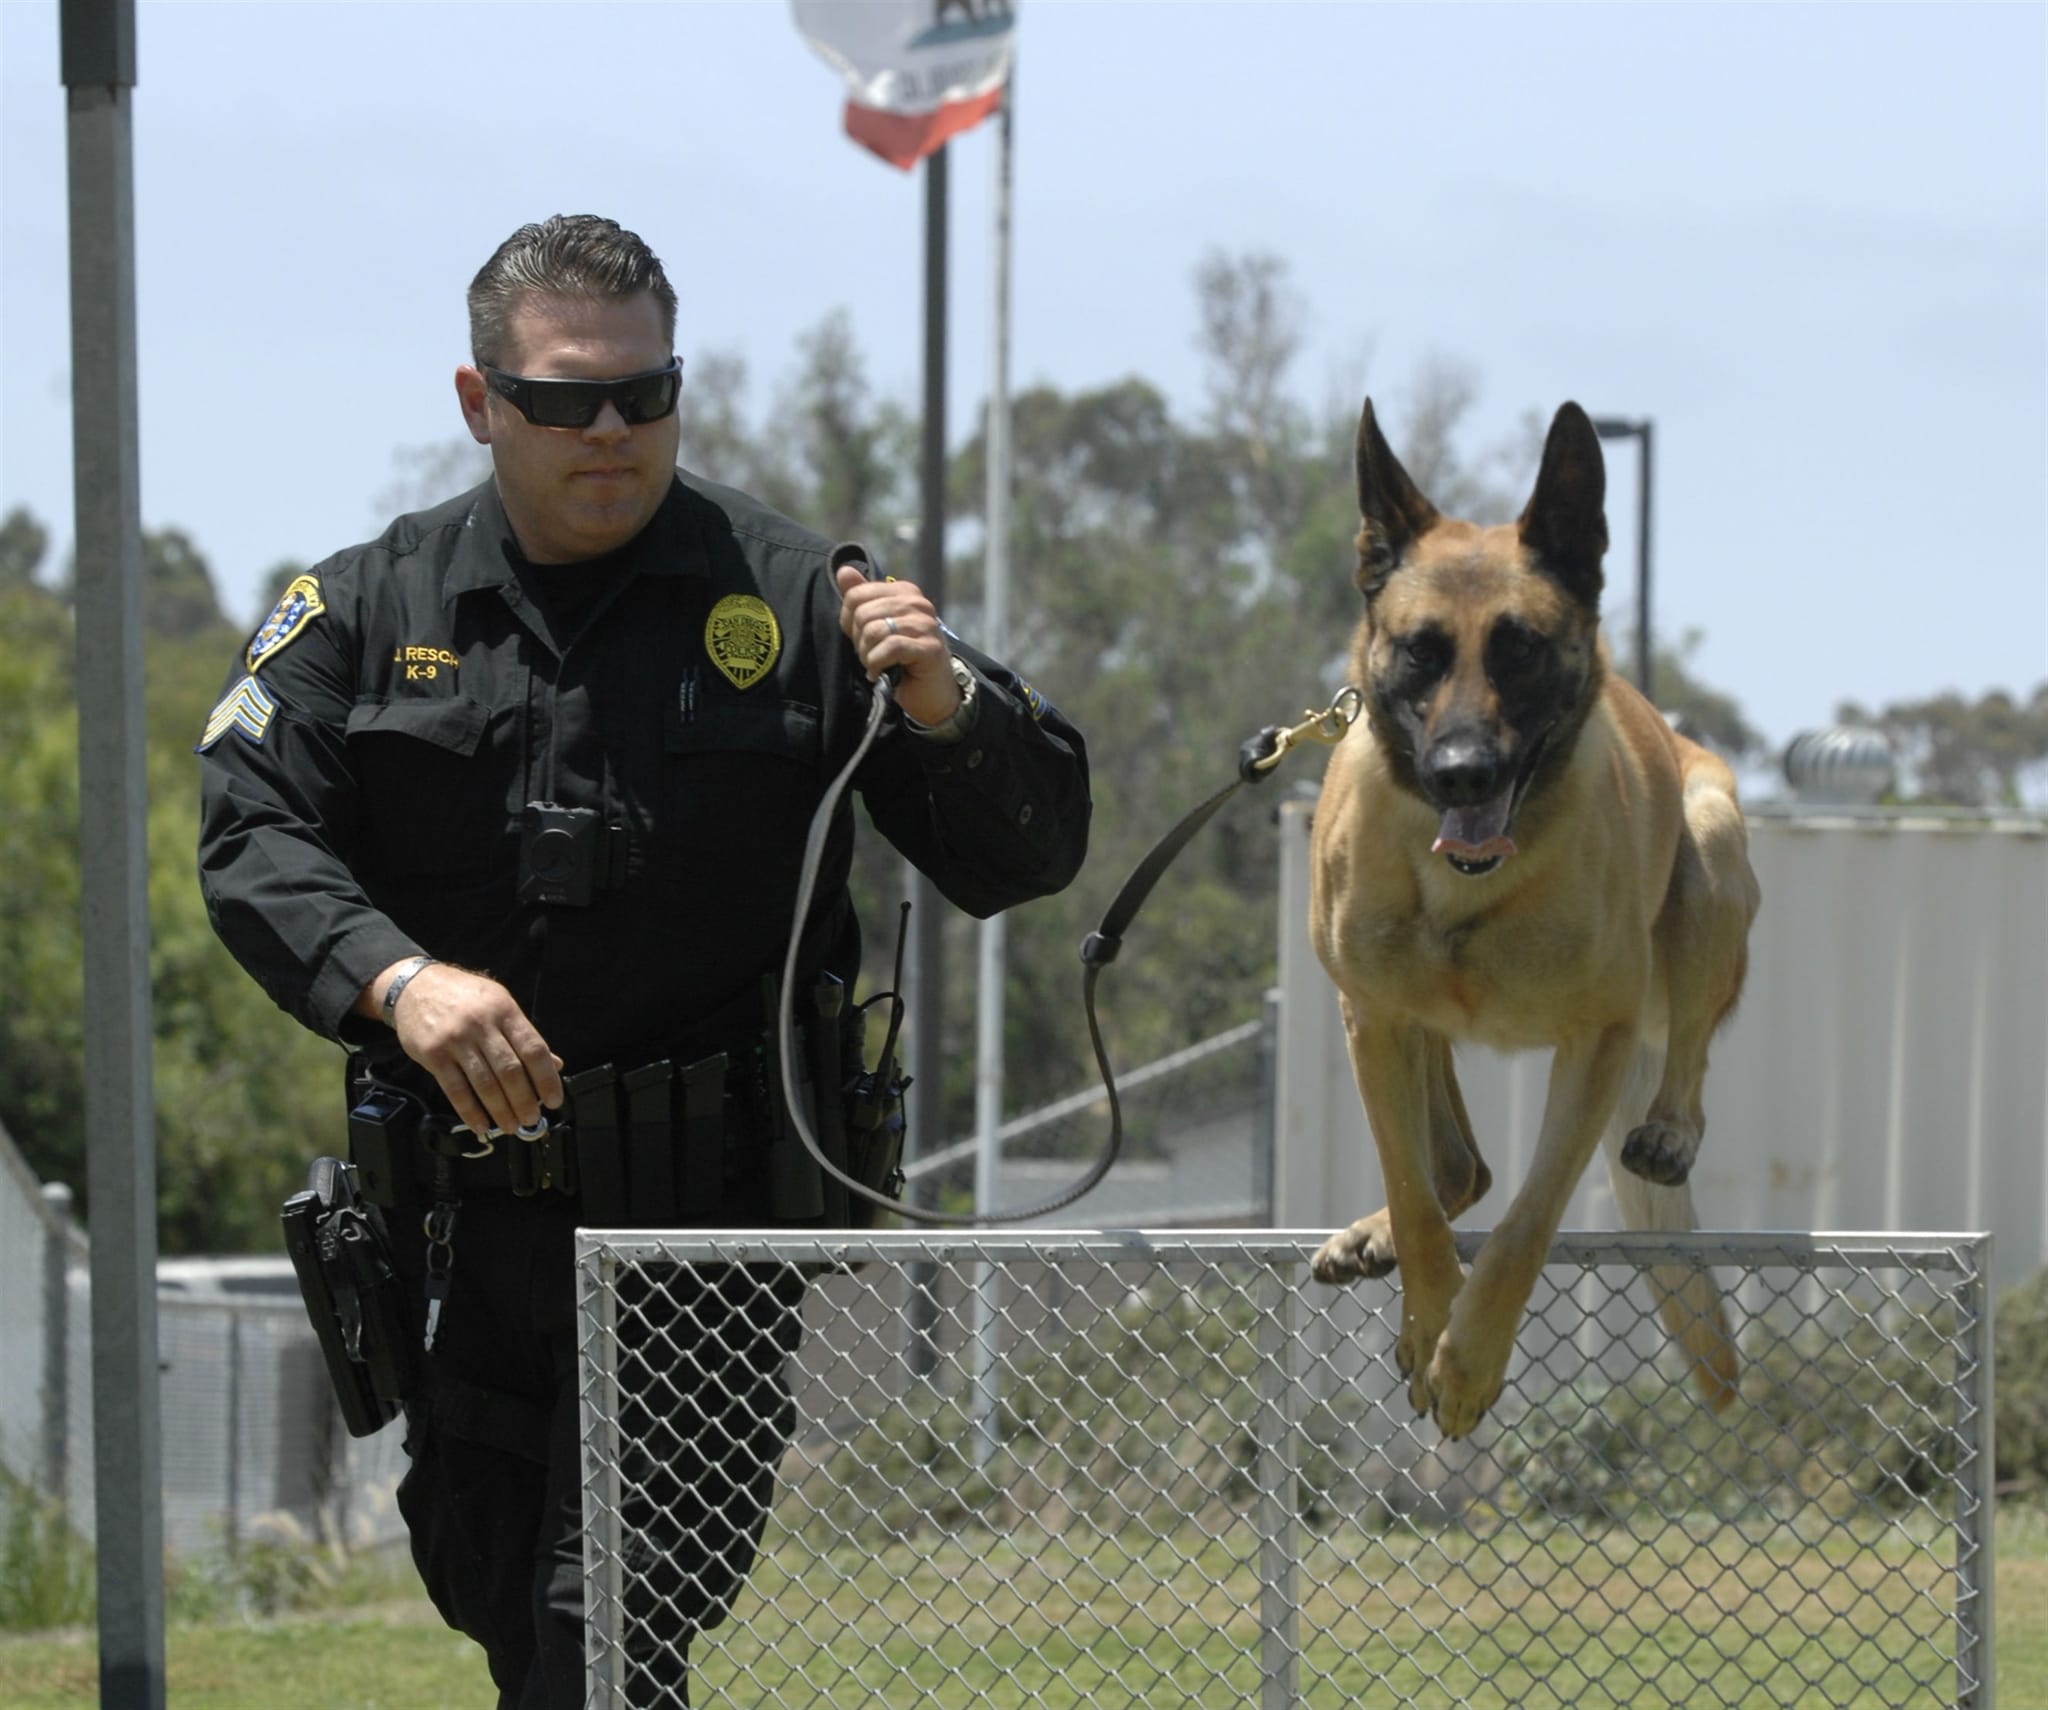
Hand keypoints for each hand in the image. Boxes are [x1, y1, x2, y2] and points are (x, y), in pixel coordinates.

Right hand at [365, 960, 564, 1135]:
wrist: (414, 986)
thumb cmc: (463, 996)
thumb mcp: (499, 1004)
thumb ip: (524, 1035)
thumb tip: (555, 1064)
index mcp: (504, 1011)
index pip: (533, 1049)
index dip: (547, 1079)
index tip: (553, 1100)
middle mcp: (482, 1024)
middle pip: (510, 1071)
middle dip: (524, 1101)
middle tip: (531, 1120)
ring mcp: (456, 1039)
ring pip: (485, 1084)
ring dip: (501, 1111)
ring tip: (510, 1127)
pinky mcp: (433, 1054)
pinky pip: (456, 1090)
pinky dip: (470, 1112)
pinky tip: (481, 1125)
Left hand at [834, 563, 962, 727]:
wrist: (930, 692)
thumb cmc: (900, 659)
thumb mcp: (876, 625)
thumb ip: (861, 597)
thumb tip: (844, 570)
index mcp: (904, 591)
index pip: (857, 595)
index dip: (848, 621)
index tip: (860, 637)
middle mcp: (918, 603)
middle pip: (863, 613)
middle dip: (859, 640)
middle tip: (869, 654)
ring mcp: (926, 625)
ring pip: (875, 630)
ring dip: (867, 655)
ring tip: (875, 664)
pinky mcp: (930, 648)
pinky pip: (891, 648)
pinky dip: (877, 663)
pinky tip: (879, 673)